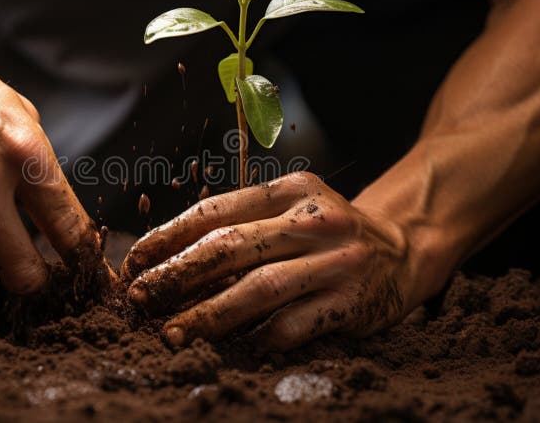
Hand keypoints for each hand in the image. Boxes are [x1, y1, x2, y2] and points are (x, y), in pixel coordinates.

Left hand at [122, 172, 435, 350]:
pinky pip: (296, 325)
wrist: (405, 248)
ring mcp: (337, 260)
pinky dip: (259, 338)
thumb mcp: (292, 208)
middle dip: (178, 275)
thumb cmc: (328, 231)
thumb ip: (243, 225)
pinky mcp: (353, 301)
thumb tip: (170, 261)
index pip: (217, 210)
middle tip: (141, 299)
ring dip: (210, 314)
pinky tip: (231, 349)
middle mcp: (315, 219)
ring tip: (173, 333)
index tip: (134, 262)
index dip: (169, 237)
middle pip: (232, 247)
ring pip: (260, 288)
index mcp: (291, 189)